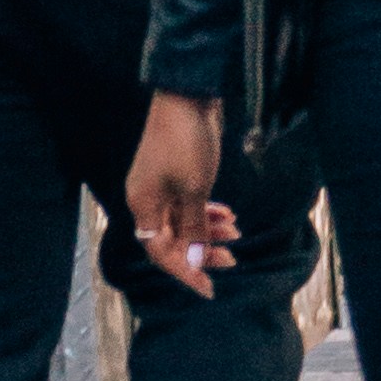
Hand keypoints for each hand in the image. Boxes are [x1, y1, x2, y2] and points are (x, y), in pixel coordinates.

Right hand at [128, 95, 230, 296]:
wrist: (188, 93)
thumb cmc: (187, 142)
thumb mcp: (194, 189)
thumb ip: (194, 227)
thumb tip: (195, 261)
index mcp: (143, 206)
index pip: (161, 253)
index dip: (185, 271)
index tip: (209, 286)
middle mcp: (147, 199)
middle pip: (172, 238)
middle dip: (201, 251)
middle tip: (231, 260)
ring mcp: (161, 184)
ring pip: (183, 220)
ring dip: (208, 230)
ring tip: (236, 235)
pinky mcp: (176, 171)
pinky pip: (189, 202)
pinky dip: (207, 211)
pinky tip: (228, 215)